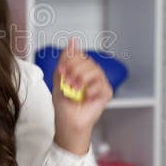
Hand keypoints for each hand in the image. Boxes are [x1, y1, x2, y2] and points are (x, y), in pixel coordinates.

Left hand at [51, 38, 112, 155]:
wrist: (68, 122)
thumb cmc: (64, 105)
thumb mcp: (59, 78)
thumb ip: (65, 60)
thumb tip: (72, 42)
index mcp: (80, 70)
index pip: (80, 55)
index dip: (70, 60)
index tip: (62, 71)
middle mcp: (91, 75)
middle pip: (87, 61)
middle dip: (74, 70)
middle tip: (67, 82)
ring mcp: (100, 84)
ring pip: (95, 70)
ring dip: (82, 78)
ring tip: (74, 89)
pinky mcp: (106, 93)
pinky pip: (102, 84)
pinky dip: (91, 89)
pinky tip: (85, 96)